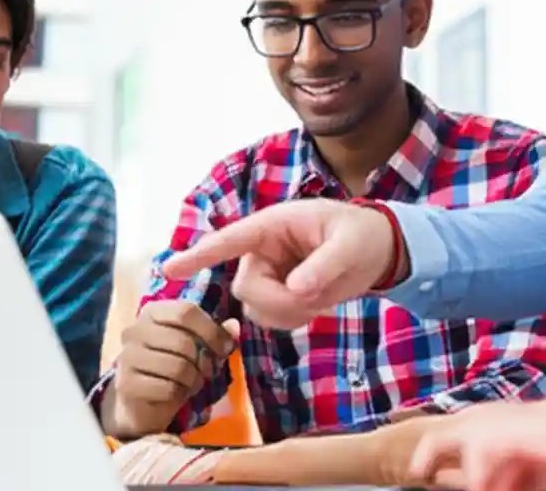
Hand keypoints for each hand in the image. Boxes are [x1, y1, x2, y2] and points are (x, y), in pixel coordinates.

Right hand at [102, 300, 240, 438]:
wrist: (142, 399)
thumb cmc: (172, 364)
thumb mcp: (197, 346)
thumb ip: (215, 334)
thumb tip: (234, 326)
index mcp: (153, 312)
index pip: (186, 312)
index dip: (211, 331)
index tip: (224, 348)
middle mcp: (135, 330)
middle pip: (183, 341)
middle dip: (205, 360)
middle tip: (208, 371)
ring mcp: (127, 356)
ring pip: (177, 367)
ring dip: (193, 379)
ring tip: (192, 381)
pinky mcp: (125, 384)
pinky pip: (166, 388)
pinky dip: (179, 393)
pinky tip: (177, 392)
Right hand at [161, 198, 399, 328]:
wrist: (377, 253)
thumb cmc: (362, 235)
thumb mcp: (351, 246)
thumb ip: (325, 266)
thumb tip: (297, 289)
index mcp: (274, 225)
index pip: (229, 240)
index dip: (199, 255)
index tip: (168, 270)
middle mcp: (263, 251)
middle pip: (247, 288)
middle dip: (279, 301)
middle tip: (317, 298)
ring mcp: (268, 274)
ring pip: (257, 309)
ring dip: (289, 312)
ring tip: (322, 297)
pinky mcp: (277, 295)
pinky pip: (270, 319)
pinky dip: (293, 319)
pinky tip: (316, 306)